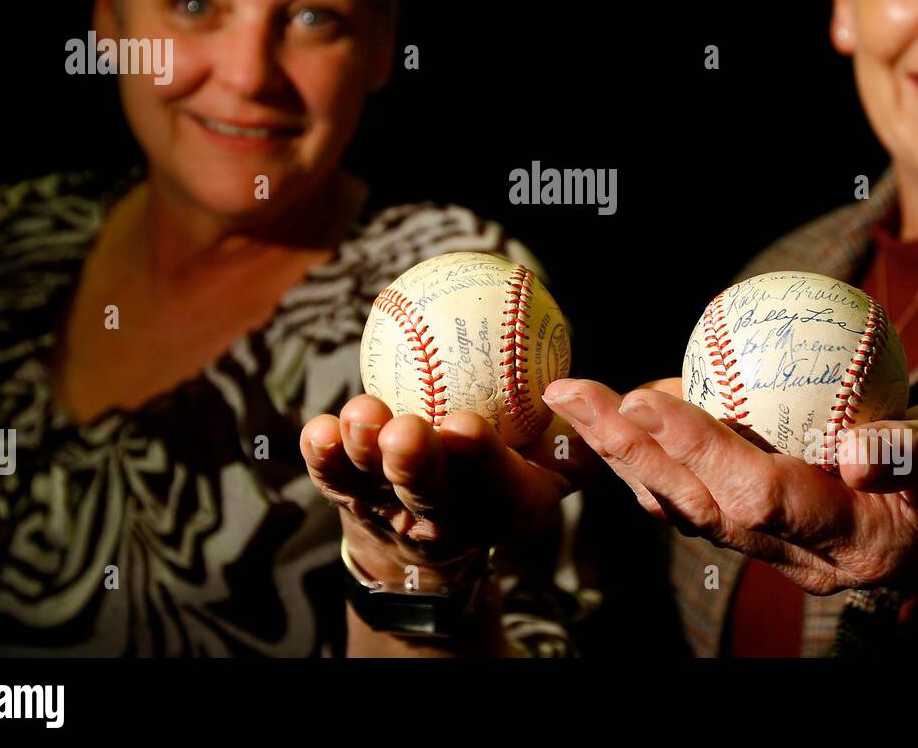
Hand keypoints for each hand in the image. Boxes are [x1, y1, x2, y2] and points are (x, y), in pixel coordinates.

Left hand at [300, 396, 598, 584]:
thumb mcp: (555, 464)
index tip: (467, 425)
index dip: (477, 456)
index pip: (490, 479)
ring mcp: (389, 503)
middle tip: (406, 428)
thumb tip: (600, 396)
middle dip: (414, 461)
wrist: (439, 522)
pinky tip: (317, 427)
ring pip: (371, 479)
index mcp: (501, 501)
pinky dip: (321, 452)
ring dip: (360, 450)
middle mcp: (442, 509)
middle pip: (426, 487)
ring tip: (358, 415)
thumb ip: (576, 436)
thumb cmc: (508, 470)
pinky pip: (330, 474)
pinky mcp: (347, 494)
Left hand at [541, 377, 917, 593]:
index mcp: (855, 543)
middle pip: (699, 507)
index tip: (646, 397)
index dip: (700, 448)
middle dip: (630, 451)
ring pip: (686, 507)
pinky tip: (626, 413)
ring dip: (627, 455)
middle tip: (574, 394)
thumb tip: (851, 450)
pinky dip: (656, 457)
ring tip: (577, 401)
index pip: (761, 496)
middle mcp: (803, 557)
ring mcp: (780, 548)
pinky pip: (699, 496)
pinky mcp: (768, 527)